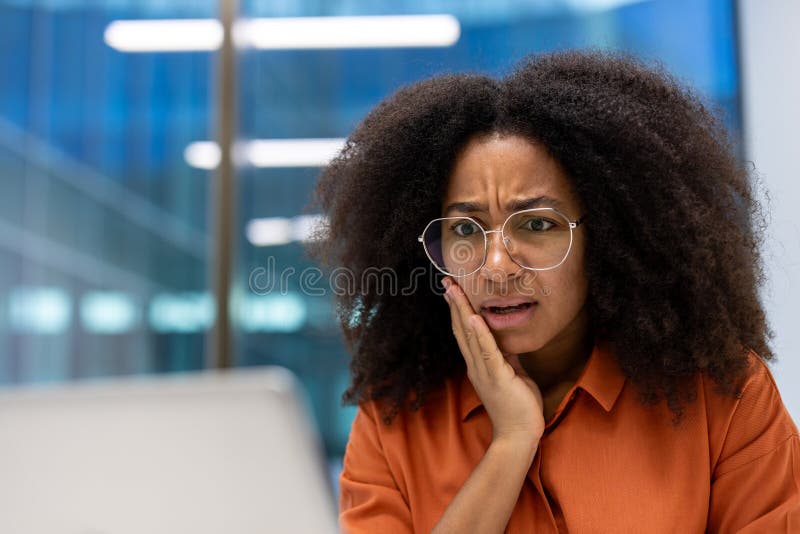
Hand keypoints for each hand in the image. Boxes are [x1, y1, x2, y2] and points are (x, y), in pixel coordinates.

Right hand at [443, 277, 544, 443]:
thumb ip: (505, 357)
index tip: (452, 290)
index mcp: (478, 365)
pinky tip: (474, 317)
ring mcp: (484, 371)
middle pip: (461, 329)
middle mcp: (475, 366)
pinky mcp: (497, 377)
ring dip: (462, 310)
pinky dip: (480, 333)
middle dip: (454, 304)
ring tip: (454, 290)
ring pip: (470, 335)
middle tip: (446, 281)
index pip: (464, 332)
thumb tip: (505, 340)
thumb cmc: (517, 407)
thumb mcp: (512, 374)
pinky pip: (487, 351)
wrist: (518, 436)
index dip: (458, 310)